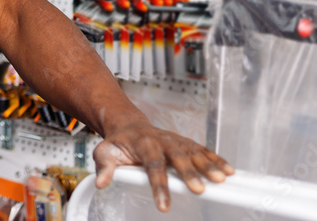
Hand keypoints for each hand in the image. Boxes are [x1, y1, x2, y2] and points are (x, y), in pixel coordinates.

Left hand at [93, 120, 234, 211]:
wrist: (129, 126)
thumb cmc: (118, 143)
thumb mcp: (105, 151)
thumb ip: (104, 166)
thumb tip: (102, 183)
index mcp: (142, 143)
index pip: (152, 165)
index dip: (159, 185)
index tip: (163, 206)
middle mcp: (162, 141)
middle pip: (177, 157)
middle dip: (189, 173)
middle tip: (199, 190)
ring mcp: (175, 141)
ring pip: (193, 152)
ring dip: (208, 165)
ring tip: (222, 179)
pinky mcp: (185, 143)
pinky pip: (202, 150)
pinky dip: (216, 159)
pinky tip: (229, 170)